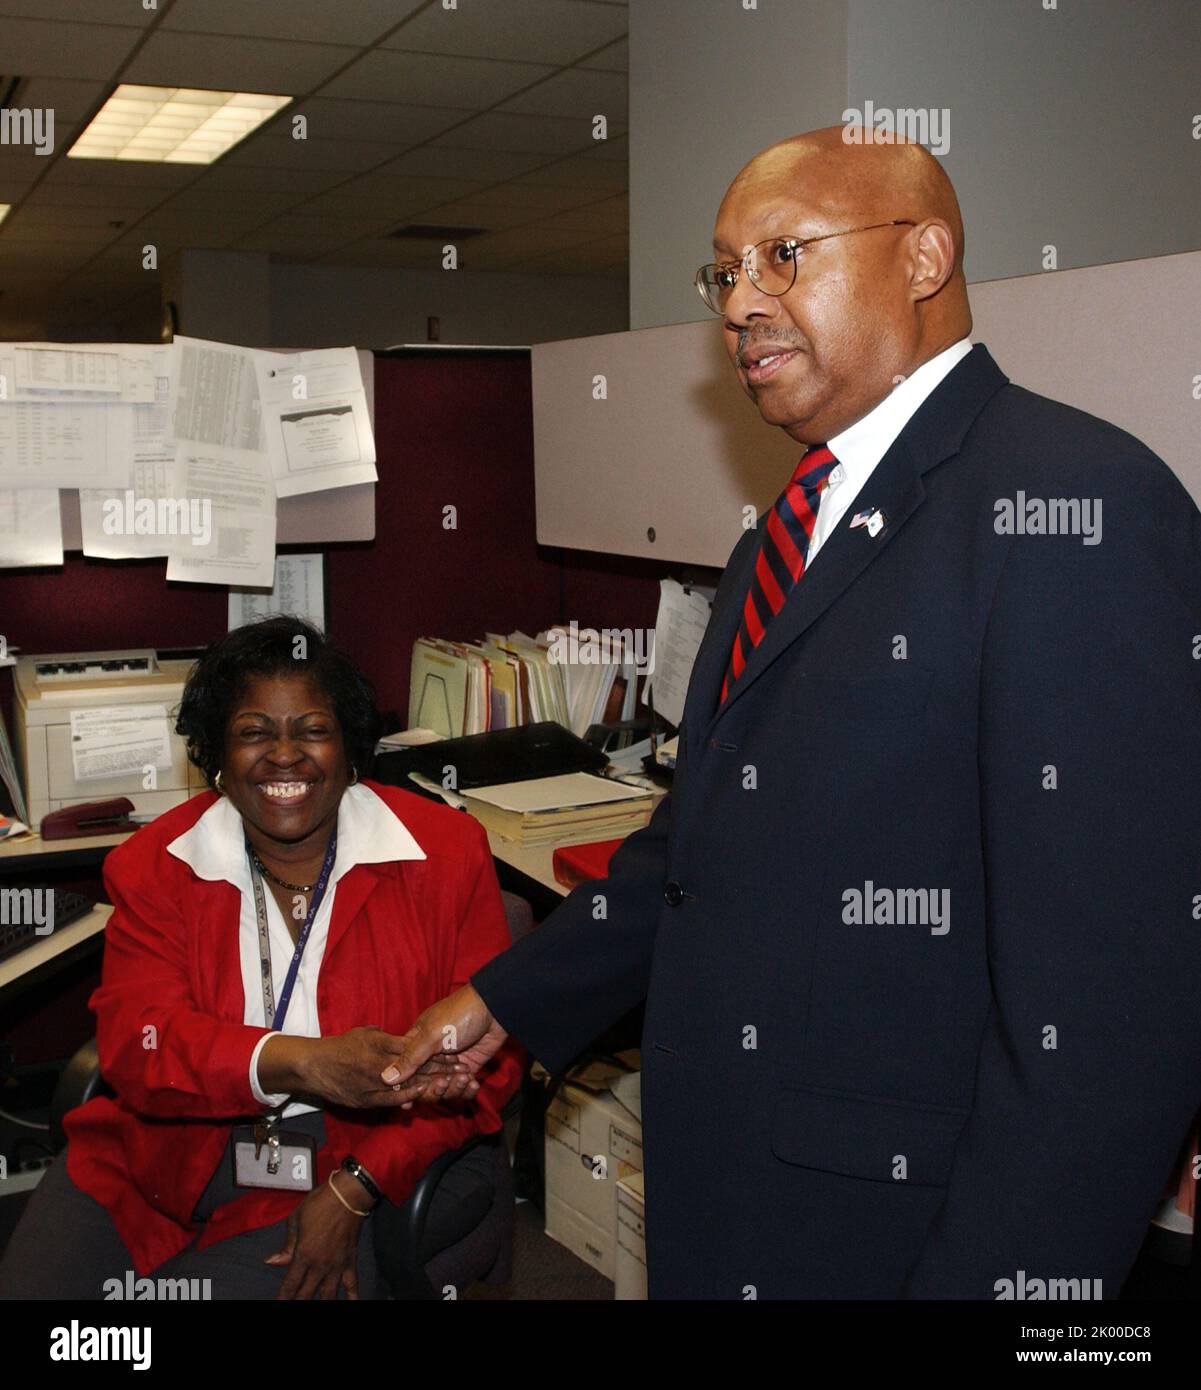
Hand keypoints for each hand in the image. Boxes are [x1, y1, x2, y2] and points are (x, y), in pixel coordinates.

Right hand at [261, 1028, 446, 1109]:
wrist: (311, 1066)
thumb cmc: (340, 1046)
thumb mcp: (367, 1033)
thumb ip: (388, 1037)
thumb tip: (406, 1039)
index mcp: (383, 1043)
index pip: (417, 1048)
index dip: (437, 1051)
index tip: (456, 1052)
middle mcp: (381, 1063)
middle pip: (417, 1067)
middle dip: (441, 1069)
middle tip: (461, 1069)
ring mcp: (374, 1084)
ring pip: (408, 1084)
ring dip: (431, 1085)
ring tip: (450, 1085)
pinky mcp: (367, 1100)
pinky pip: (392, 1101)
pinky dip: (410, 1098)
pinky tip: (424, 1097)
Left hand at [266, 1177, 369, 1299]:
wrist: (348, 1194)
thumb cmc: (319, 1203)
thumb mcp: (296, 1219)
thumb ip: (286, 1245)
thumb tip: (272, 1261)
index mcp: (303, 1254)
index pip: (290, 1284)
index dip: (283, 1298)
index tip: (278, 1304)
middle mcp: (319, 1265)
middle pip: (306, 1294)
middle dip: (298, 1302)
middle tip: (292, 1305)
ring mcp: (336, 1265)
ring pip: (328, 1295)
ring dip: (322, 1303)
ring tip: (316, 1308)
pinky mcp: (350, 1260)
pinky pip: (351, 1283)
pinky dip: (352, 1296)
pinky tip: (351, 1303)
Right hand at [380, 985, 508, 1108]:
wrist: (495, 1009)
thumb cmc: (459, 1015)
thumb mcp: (432, 1035)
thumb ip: (411, 1058)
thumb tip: (384, 1078)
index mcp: (416, 1044)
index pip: (405, 1072)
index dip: (406, 1089)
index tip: (408, 1103)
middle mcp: (430, 1056)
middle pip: (423, 1086)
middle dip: (433, 1089)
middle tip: (443, 1083)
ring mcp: (450, 1064)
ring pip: (444, 1090)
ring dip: (453, 1089)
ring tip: (464, 1078)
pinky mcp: (467, 1069)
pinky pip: (462, 1088)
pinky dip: (467, 1090)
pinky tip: (474, 1083)